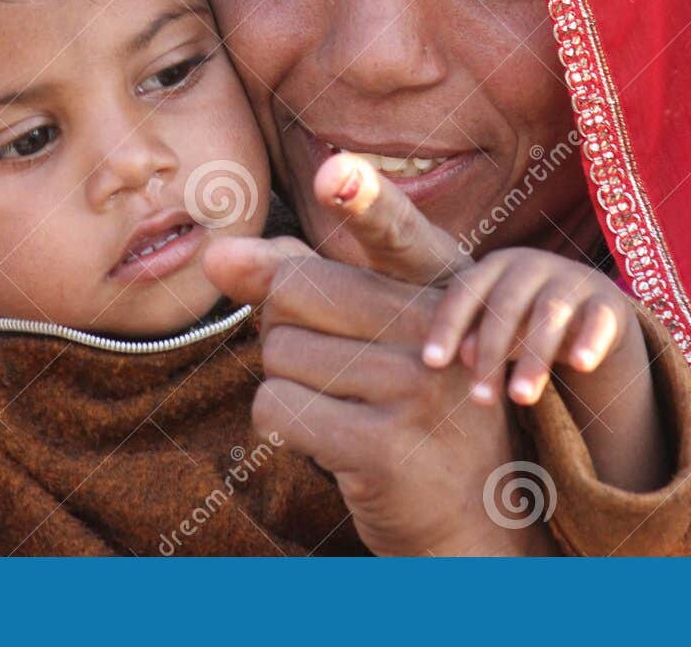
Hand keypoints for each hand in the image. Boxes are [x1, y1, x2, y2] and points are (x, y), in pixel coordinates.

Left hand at [204, 153, 554, 554]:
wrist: (475, 521)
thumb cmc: (411, 410)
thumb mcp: (375, 331)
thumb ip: (300, 279)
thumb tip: (215, 254)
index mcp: (440, 288)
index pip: (390, 232)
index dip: (362, 197)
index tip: (334, 170)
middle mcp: (435, 330)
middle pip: (294, 294)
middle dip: (286, 333)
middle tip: (334, 368)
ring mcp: (415, 390)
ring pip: (279, 356)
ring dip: (287, 386)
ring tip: (344, 408)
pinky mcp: (384, 449)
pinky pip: (277, 410)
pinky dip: (282, 428)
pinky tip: (332, 441)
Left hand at [423, 248, 634, 406]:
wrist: (589, 309)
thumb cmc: (525, 319)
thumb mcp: (496, 325)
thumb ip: (473, 336)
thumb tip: (453, 358)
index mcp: (496, 265)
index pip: (465, 290)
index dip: (447, 325)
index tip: (432, 363)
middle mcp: (533, 264)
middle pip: (506, 306)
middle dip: (490, 353)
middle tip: (480, 399)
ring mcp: (573, 279)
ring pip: (550, 314)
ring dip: (534, 357)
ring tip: (521, 398)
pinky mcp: (608, 301)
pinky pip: (599, 319)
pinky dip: (591, 340)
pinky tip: (581, 365)